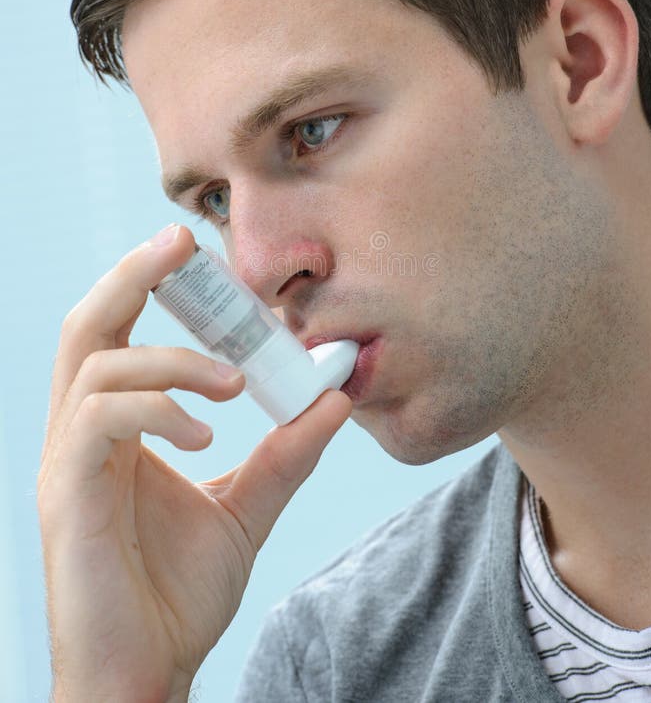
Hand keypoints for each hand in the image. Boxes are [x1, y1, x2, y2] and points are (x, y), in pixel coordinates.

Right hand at [38, 224, 351, 701]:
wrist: (146, 675)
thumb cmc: (177, 595)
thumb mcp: (244, 510)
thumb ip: (284, 455)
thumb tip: (334, 398)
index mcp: (115, 431)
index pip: (118, 336)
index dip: (146, 287)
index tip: (193, 252)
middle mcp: (80, 435)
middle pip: (86, 327)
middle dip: (130, 276)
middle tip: (178, 242)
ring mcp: (67, 462)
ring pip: (96, 364)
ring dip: (171, 358)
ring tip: (233, 381)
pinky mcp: (66, 495)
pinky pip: (100, 420)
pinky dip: (158, 409)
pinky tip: (206, 435)